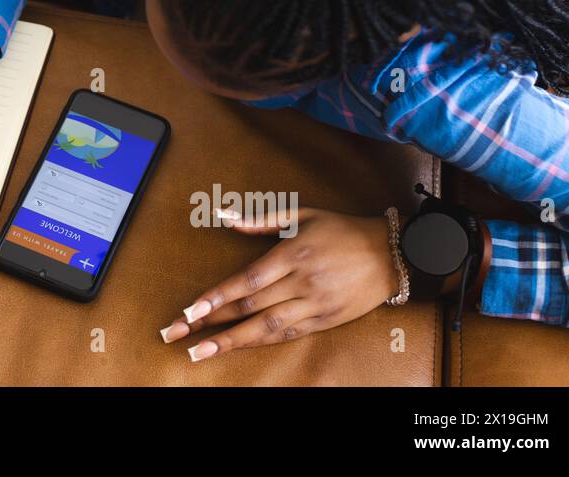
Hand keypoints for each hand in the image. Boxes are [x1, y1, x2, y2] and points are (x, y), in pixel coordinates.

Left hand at [160, 207, 397, 360]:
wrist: (392, 254)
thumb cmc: (341, 230)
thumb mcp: (302, 215)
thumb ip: (260, 220)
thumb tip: (223, 216)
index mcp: (294, 253)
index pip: (248, 280)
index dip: (218, 297)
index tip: (190, 310)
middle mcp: (303, 282)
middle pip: (250, 307)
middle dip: (210, 323)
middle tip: (177, 333)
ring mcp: (315, 304)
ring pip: (267, 328)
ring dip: (230, 341)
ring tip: (200, 352)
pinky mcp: (326, 321)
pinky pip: (288, 335)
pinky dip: (261, 342)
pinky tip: (238, 347)